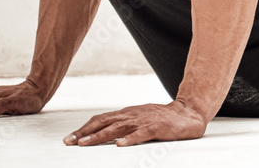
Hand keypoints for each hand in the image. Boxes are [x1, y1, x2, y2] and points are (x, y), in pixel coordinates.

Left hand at [64, 100, 207, 146]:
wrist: (189, 113)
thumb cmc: (163, 119)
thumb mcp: (140, 120)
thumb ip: (123, 125)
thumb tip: (101, 135)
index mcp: (128, 113)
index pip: (101, 119)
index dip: (85, 128)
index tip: (70, 139)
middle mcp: (133, 115)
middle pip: (105, 122)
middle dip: (86, 132)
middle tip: (70, 142)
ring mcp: (145, 120)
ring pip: (119, 127)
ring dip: (100, 136)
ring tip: (86, 144)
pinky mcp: (158, 127)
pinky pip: (142, 134)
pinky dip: (130, 139)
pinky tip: (120, 145)